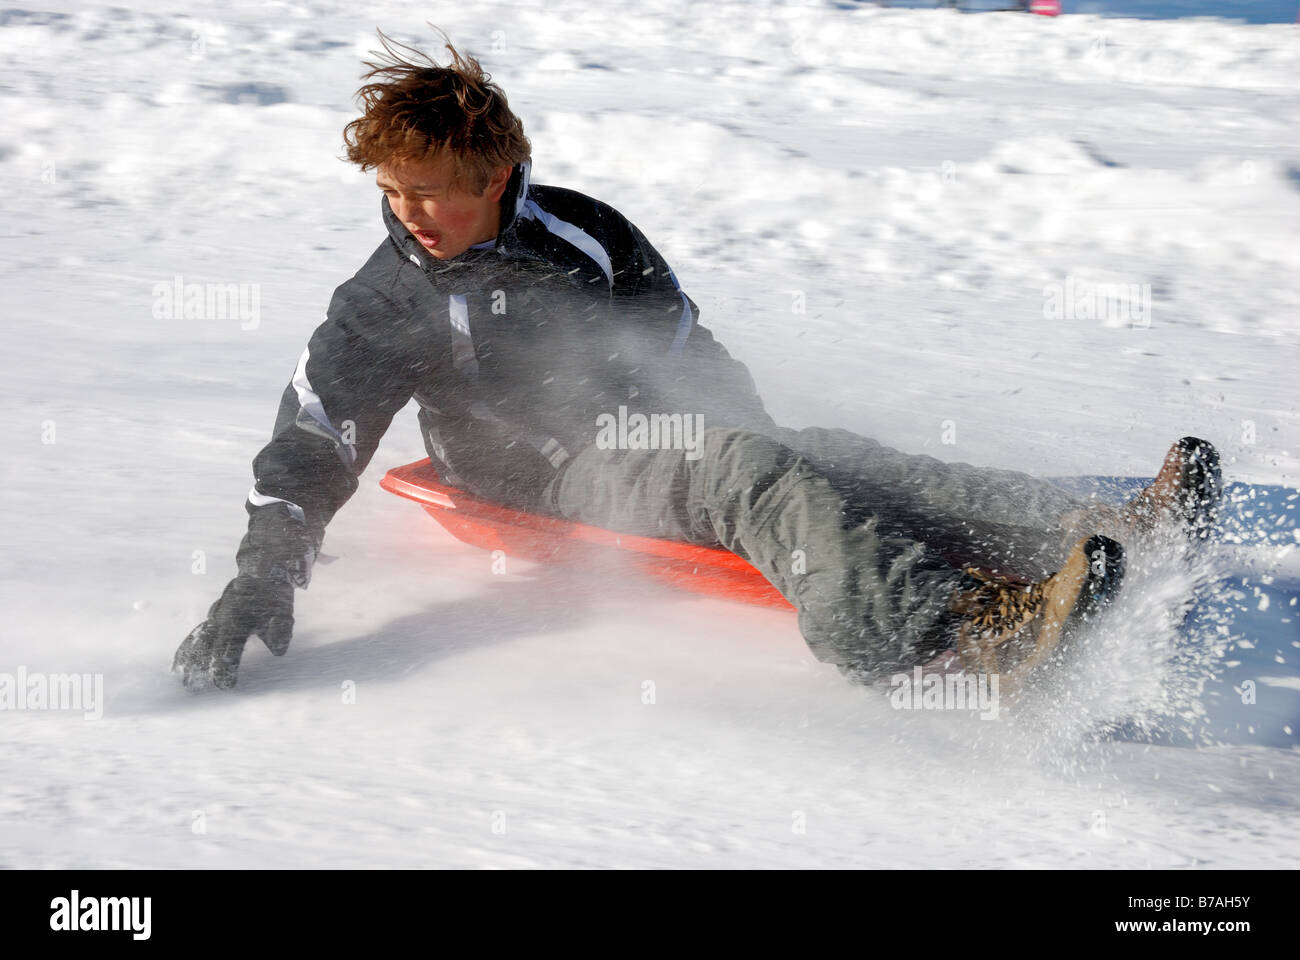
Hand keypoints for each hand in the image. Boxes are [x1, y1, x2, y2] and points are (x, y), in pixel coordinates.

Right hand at [173, 575, 293, 688]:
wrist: (262, 575)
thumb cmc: (274, 600)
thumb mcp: (284, 615)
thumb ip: (280, 633)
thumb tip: (278, 651)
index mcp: (239, 621)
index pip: (229, 649)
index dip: (226, 667)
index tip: (225, 686)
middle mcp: (222, 620)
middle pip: (206, 646)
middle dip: (199, 668)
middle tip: (192, 689)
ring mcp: (215, 618)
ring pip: (196, 640)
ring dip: (188, 660)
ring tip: (180, 680)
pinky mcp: (212, 619)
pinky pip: (195, 635)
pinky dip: (185, 649)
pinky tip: (177, 664)